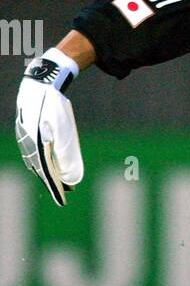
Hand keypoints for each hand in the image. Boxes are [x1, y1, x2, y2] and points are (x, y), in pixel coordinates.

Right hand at [15, 50, 83, 204]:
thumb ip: (65, 153)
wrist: (38, 85)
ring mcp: (24, 139)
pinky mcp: (25, 133)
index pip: (46, 174)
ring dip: (46, 172)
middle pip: (40, 170)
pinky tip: (46, 165)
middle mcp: (28, 145)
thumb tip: (69, 176)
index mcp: (37, 146)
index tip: (63, 200)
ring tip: (59, 181)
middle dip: (53, 182)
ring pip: (35, 162)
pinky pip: (31, 153)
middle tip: (66, 192)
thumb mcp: (63, 130)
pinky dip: (39, 162)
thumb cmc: (54, 107)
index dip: (55, 188)